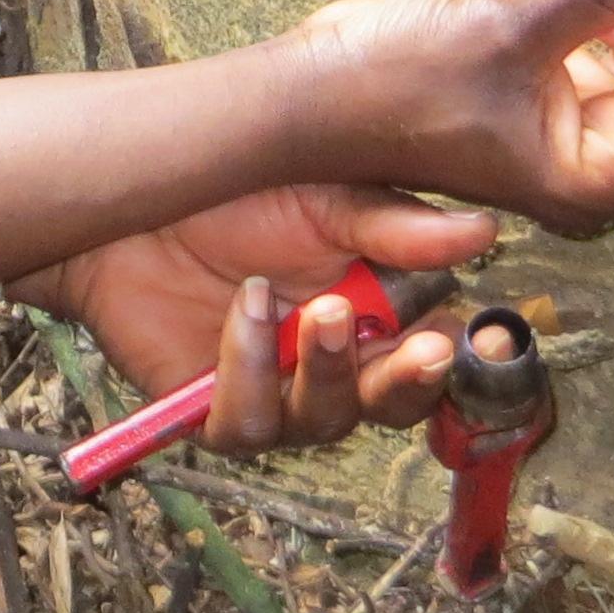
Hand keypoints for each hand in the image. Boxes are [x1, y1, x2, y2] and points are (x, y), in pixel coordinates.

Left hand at [37, 180, 493, 452]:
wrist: (130, 202)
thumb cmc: (231, 193)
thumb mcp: (323, 195)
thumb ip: (395, 227)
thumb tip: (483, 233)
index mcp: (378, 310)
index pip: (438, 351)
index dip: (465, 355)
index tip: (479, 339)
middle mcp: (335, 364)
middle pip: (394, 404)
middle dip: (413, 382)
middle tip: (424, 350)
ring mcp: (277, 393)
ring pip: (326, 419)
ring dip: (330, 370)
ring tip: (318, 310)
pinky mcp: (215, 412)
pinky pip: (249, 419)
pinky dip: (252, 367)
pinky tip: (246, 311)